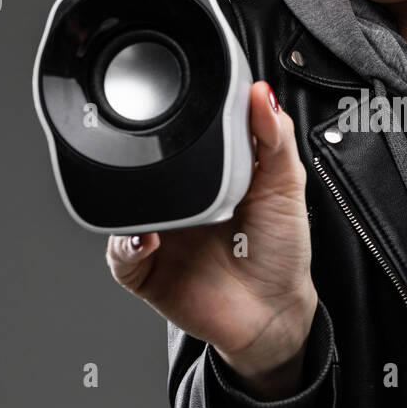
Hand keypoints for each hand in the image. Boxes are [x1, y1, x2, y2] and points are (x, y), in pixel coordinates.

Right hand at [106, 81, 316, 389]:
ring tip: (152, 197)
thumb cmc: (280, 252)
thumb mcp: (286, 187)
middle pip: (144, 168)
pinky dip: (125, 244)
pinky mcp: (146, 270)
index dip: (179, 121)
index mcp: (208, 176)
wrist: (272, 314)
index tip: (183, 104)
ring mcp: (159, 234)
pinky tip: (146, 237)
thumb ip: (277, 139)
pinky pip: (120, 254)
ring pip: (122, 207)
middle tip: (161, 150)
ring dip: (128, 199)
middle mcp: (178, 202)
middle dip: (142, 157)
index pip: (181, 138)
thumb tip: (263, 93)